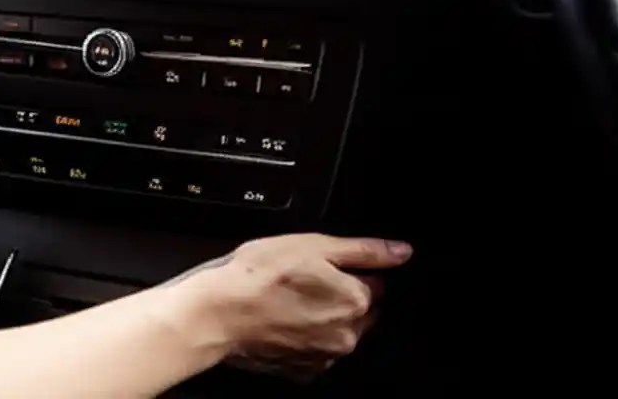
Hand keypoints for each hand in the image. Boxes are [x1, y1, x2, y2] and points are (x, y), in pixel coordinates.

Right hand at [168, 234, 412, 380]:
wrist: (216, 314)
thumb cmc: (258, 276)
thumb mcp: (314, 245)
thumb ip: (365, 250)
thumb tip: (402, 252)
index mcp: (355, 300)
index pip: (374, 281)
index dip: (349, 270)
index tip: (323, 266)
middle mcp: (346, 334)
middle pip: (360, 310)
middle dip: (341, 296)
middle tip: (304, 281)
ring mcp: (324, 357)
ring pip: (337, 331)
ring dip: (323, 317)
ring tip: (289, 300)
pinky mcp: (302, 371)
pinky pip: (316, 350)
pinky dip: (305, 337)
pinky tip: (283, 320)